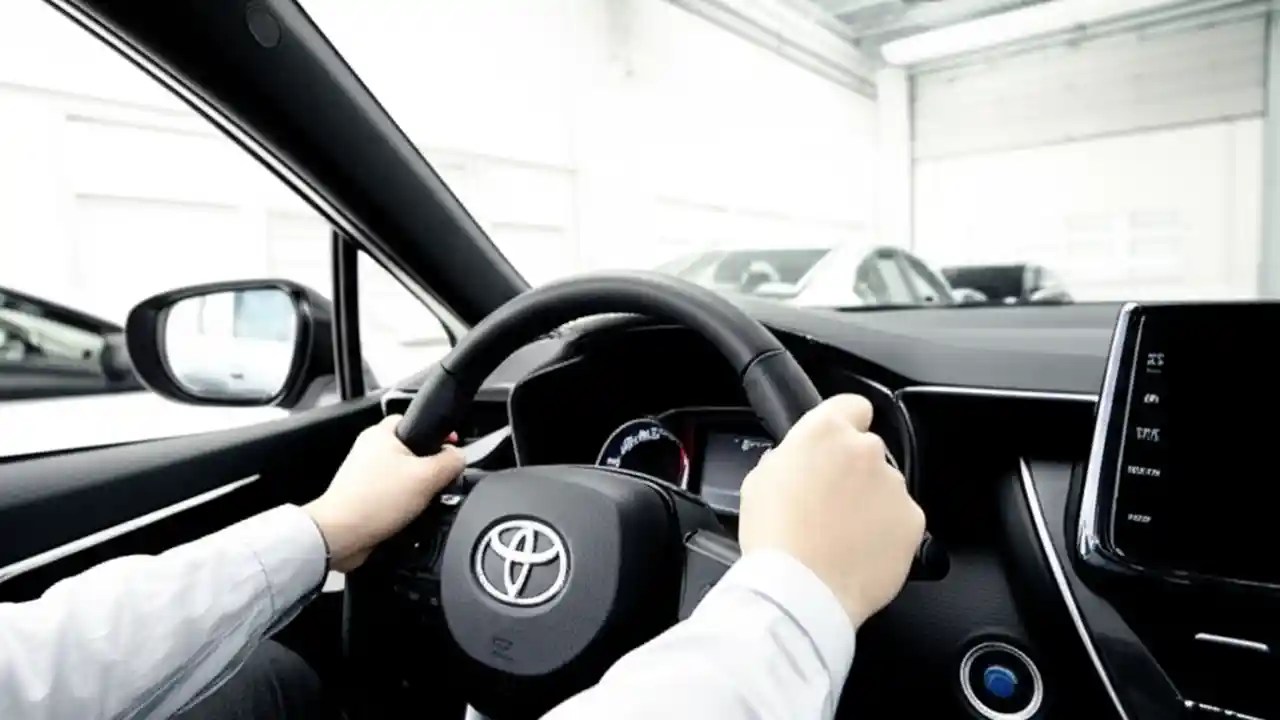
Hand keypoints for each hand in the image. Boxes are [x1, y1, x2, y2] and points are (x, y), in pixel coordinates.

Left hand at [304, 415, 464, 571]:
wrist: (341, 536)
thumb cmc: (374, 502)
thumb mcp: (427, 477)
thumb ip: (451, 462)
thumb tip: (460, 457)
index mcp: (381, 433)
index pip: (416, 421)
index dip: (438, 433)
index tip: (451, 447)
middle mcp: (370, 450)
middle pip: (413, 451)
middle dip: (429, 468)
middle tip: (436, 481)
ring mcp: (365, 474)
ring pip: (404, 475)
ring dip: (417, 489)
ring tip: (419, 502)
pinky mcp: (364, 496)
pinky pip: (394, 495)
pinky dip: (403, 504)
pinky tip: (407, 515)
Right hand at [738, 394, 924, 627]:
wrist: (801, 590)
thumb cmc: (774, 538)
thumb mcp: (759, 481)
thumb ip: (788, 459)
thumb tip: (797, 462)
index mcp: (825, 432)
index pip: (852, 405)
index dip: (844, 424)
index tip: (837, 444)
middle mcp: (866, 450)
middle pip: (867, 452)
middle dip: (853, 472)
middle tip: (828, 504)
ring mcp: (894, 486)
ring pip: (885, 488)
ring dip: (870, 504)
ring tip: (841, 536)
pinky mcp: (912, 521)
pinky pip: (901, 520)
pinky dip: (887, 533)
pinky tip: (859, 552)